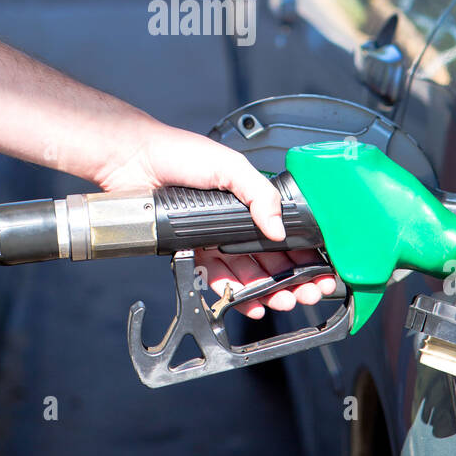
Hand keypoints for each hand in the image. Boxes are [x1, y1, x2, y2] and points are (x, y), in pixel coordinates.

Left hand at [96, 122, 335, 315]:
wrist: (135, 160)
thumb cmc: (179, 152)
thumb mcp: (230, 165)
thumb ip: (259, 193)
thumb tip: (276, 227)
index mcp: (249, 200)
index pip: (284, 232)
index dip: (304, 252)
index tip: (319, 269)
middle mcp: (235, 221)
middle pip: (271, 258)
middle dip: (293, 278)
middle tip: (307, 292)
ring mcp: (215, 238)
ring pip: (249, 273)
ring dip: (268, 290)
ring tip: (283, 300)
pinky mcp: (194, 252)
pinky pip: (219, 279)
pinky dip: (236, 294)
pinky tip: (251, 303)